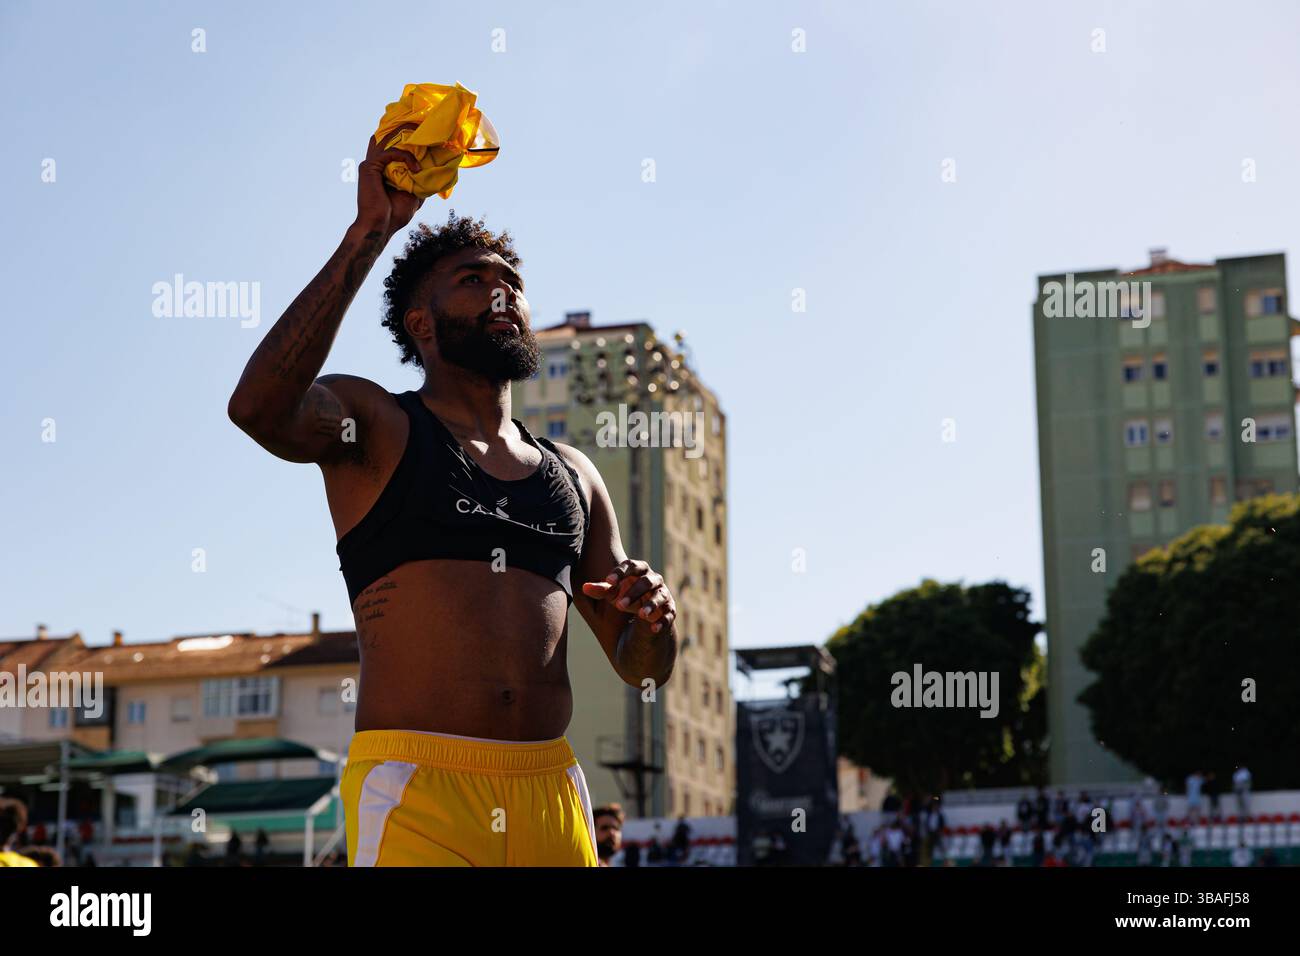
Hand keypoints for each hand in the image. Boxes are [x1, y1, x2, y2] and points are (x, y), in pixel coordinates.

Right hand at [354, 123, 424, 237]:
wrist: (381, 225)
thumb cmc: (394, 214)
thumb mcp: (414, 195)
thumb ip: (420, 181)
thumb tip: (435, 172)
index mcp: (385, 169)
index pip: (394, 147)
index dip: (408, 139)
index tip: (426, 137)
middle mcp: (376, 164)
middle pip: (389, 138)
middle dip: (406, 130)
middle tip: (424, 127)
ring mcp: (371, 164)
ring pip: (388, 141)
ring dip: (407, 137)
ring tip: (424, 138)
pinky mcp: (369, 166)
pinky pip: (390, 153)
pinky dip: (405, 157)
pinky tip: (416, 168)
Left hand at [582, 559, 675, 632]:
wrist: (647, 616)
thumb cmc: (628, 597)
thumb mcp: (614, 595)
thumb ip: (601, 590)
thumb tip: (584, 587)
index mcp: (640, 572)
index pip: (632, 566)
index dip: (621, 572)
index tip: (608, 581)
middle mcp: (654, 581)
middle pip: (647, 581)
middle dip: (634, 592)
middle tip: (619, 605)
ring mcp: (664, 596)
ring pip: (660, 596)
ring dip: (651, 605)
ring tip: (641, 614)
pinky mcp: (669, 611)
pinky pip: (669, 615)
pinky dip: (662, 622)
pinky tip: (653, 628)